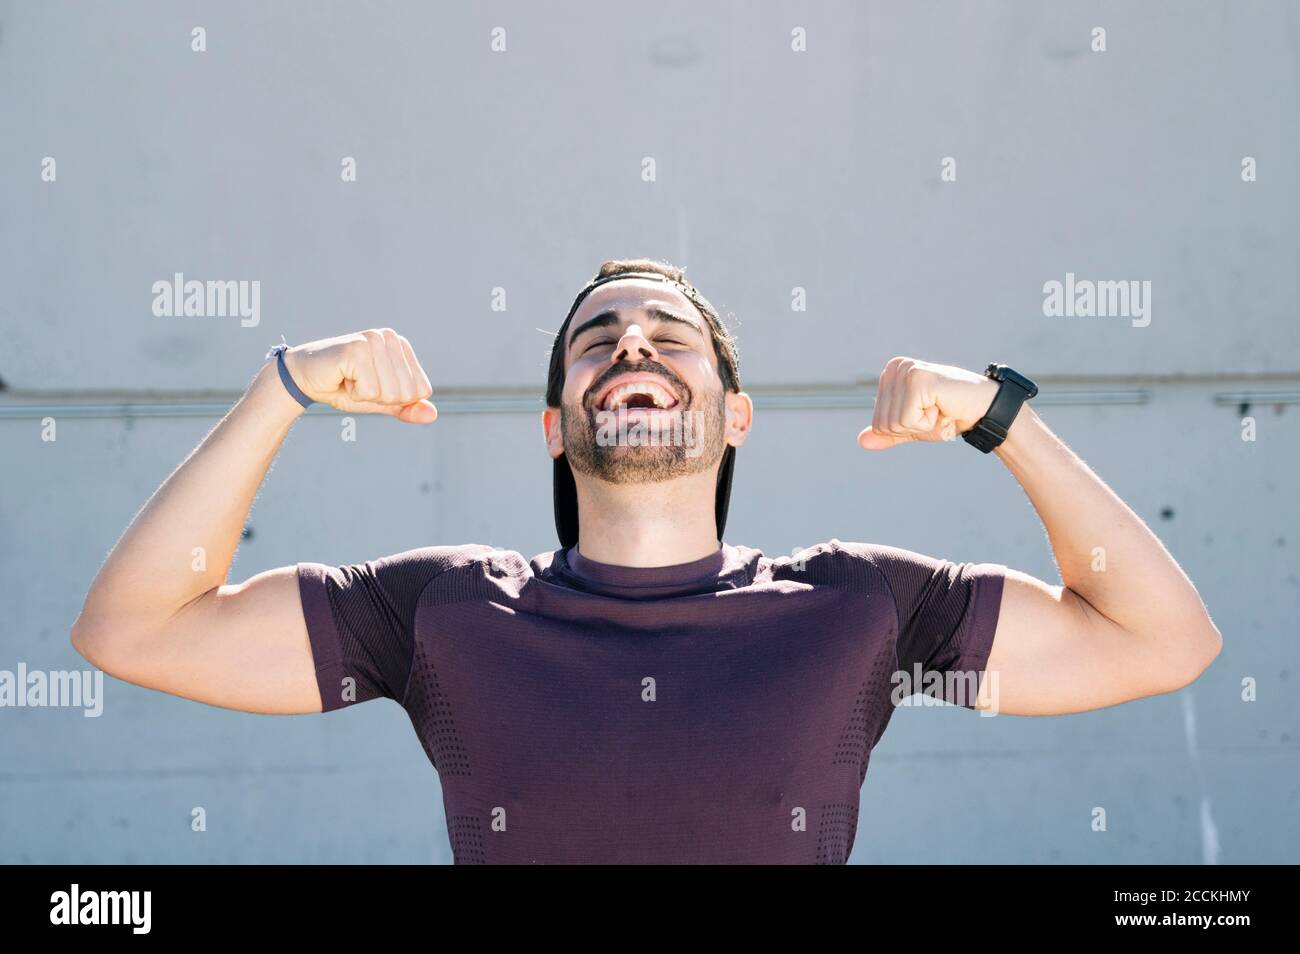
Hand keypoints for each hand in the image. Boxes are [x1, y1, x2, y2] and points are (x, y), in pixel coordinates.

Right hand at [281, 329, 437, 423]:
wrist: (303, 378)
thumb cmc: (343, 386)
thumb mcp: (380, 400)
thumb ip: (406, 407)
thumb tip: (432, 415)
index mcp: (400, 345)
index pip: (421, 390)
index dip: (394, 399)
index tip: (372, 385)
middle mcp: (390, 337)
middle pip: (407, 393)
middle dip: (380, 398)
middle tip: (358, 383)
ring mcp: (373, 341)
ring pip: (389, 393)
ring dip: (365, 395)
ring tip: (349, 379)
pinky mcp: (357, 349)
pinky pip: (370, 391)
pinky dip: (353, 393)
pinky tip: (341, 377)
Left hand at [857, 356, 997, 449]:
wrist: (983, 410)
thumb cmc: (949, 416)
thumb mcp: (914, 427)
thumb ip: (888, 434)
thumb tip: (861, 442)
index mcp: (889, 374)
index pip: (878, 422)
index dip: (904, 428)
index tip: (926, 414)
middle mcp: (894, 367)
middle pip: (883, 423)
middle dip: (912, 428)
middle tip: (935, 412)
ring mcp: (906, 370)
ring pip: (894, 423)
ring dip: (921, 424)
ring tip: (939, 407)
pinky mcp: (917, 378)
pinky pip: (908, 419)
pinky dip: (928, 421)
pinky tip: (942, 406)